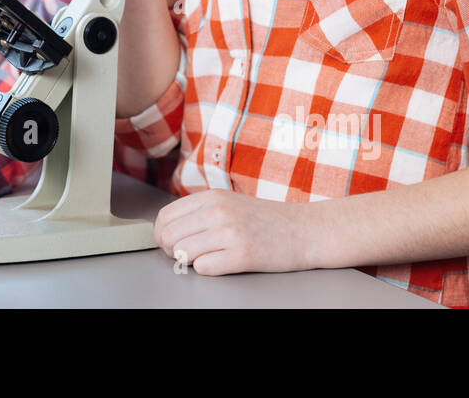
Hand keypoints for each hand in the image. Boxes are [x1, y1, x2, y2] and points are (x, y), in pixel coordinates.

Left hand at [154, 189, 312, 273]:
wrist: (305, 230)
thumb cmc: (267, 220)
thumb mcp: (229, 203)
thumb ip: (200, 212)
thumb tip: (167, 230)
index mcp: (211, 197)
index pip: (165, 217)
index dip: (162, 235)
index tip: (172, 243)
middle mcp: (217, 211)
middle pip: (169, 237)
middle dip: (173, 251)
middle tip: (189, 254)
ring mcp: (229, 233)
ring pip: (183, 254)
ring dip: (191, 261)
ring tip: (210, 257)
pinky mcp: (242, 255)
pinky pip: (204, 268)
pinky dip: (209, 270)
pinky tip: (224, 263)